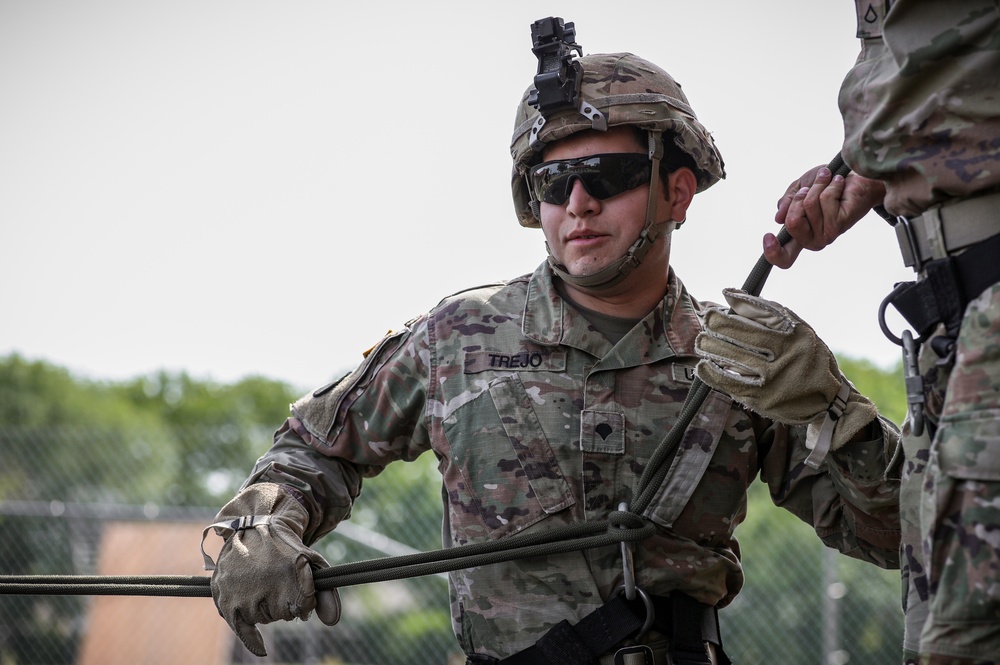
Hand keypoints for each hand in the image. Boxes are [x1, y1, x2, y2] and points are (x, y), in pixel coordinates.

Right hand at [208, 483, 340, 656]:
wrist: (254, 530)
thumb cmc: (287, 550)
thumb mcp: (311, 563)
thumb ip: (325, 591)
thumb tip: (333, 622)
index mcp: (288, 570)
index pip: (304, 606)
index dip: (305, 603)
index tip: (301, 594)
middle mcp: (265, 582)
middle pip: (283, 615)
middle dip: (285, 605)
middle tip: (279, 586)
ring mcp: (244, 592)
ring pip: (264, 619)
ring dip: (267, 610)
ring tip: (264, 587)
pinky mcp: (227, 598)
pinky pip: (241, 629)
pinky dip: (252, 640)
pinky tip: (262, 649)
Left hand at [694, 289, 877, 461]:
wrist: (828, 401)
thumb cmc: (809, 359)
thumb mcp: (800, 331)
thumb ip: (770, 313)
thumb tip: (732, 295)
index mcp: (795, 337)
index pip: (762, 313)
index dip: (739, 303)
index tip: (724, 297)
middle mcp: (784, 357)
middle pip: (742, 335)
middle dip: (718, 324)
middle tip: (707, 319)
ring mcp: (772, 379)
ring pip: (732, 357)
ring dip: (711, 346)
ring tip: (702, 340)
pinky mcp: (760, 399)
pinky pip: (729, 383)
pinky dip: (711, 373)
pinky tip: (703, 365)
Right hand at [766, 165, 884, 268]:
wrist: (858, 176)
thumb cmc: (827, 183)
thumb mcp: (798, 188)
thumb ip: (786, 202)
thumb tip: (778, 218)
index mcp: (800, 235)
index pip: (784, 258)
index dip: (773, 252)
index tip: (768, 236)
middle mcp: (813, 240)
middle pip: (792, 223)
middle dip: (798, 198)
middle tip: (808, 189)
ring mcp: (827, 234)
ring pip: (809, 206)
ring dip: (817, 186)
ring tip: (827, 181)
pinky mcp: (840, 223)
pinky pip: (825, 199)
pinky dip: (830, 184)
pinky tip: (839, 184)